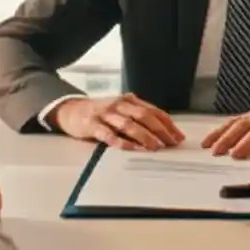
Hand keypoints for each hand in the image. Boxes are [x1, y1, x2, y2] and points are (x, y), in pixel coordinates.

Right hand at [50, 93, 184, 149]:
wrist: (71, 110)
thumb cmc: (101, 113)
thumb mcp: (121, 110)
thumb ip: (138, 117)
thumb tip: (163, 134)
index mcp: (129, 100)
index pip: (153, 111)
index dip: (167, 124)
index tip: (178, 137)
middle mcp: (119, 105)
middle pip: (144, 116)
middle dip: (160, 130)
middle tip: (171, 144)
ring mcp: (105, 114)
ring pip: (128, 124)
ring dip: (143, 136)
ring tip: (155, 147)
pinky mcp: (91, 125)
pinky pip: (108, 134)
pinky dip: (120, 142)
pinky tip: (129, 149)